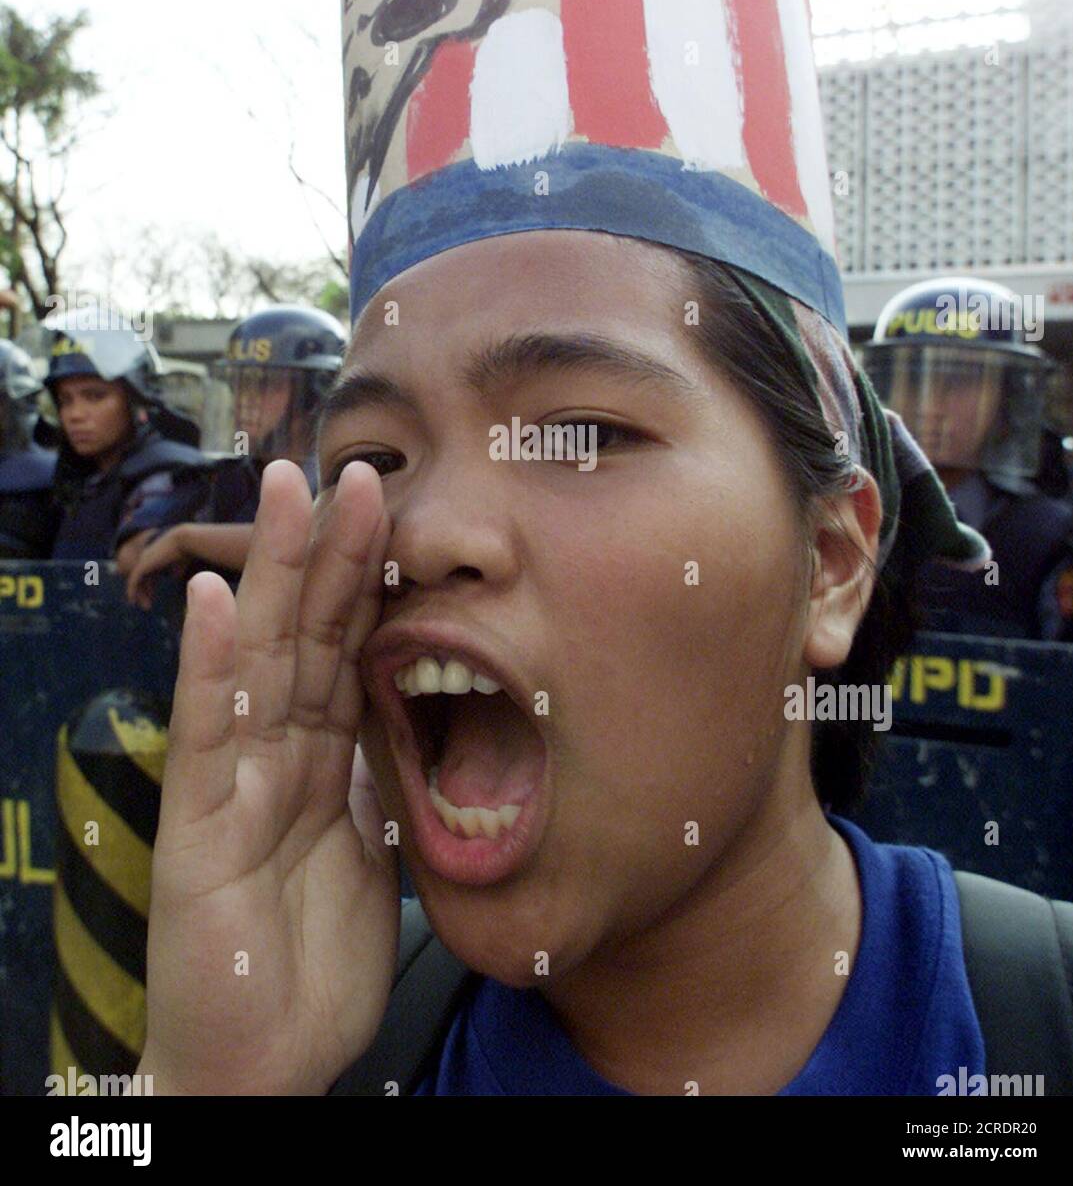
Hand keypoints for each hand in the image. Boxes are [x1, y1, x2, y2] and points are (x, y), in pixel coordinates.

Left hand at [124, 527, 187, 608]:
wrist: (183, 541)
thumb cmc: (186, 552)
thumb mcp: (180, 565)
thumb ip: (175, 571)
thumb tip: (174, 578)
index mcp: (154, 556)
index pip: (147, 574)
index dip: (149, 587)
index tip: (150, 598)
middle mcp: (147, 557)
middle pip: (141, 579)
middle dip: (144, 592)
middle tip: (147, 606)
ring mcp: (143, 561)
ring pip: (136, 581)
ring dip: (139, 595)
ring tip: (145, 607)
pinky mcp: (142, 565)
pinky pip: (134, 581)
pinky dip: (132, 591)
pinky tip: (133, 600)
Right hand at [137, 460, 399, 1094]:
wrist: (260, 1062)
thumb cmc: (309, 961)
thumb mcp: (372, 852)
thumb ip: (381, 779)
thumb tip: (417, 719)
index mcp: (319, 758)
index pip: (346, 649)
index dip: (369, 580)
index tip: (397, 508)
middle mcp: (273, 753)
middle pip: (306, 634)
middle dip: (329, 551)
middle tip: (355, 467)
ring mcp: (232, 782)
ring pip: (260, 661)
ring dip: (275, 575)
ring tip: (287, 492)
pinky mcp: (197, 828)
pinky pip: (209, 736)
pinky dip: (212, 666)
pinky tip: (218, 602)